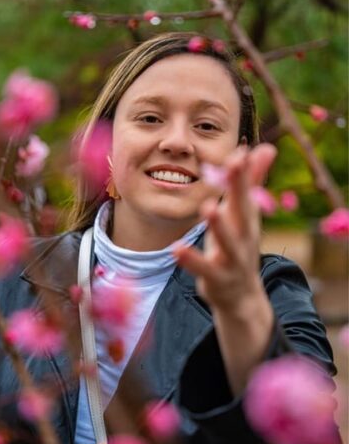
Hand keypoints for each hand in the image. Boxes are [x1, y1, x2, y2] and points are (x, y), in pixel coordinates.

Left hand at [173, 143, 277, 314]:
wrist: (241, 296)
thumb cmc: (239, 245)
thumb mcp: (245, 214)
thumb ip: (252, 182)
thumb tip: (267, 147)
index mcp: (247, 219)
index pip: (246, 191)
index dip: (244, 171)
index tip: (240, 150)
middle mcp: (245, 236)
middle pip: (243, 209)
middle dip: (239, 187)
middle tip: (234, 164)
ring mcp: (233, 259)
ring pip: (228, 241)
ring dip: (219, 224)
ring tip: (208, 206)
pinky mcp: (217, 278)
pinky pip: (204, 269)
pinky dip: (191, 259)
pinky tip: (176, 248)